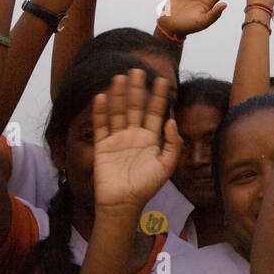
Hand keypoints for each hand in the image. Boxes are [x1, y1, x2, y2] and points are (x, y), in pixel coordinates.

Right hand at [91, 70, 180, 213]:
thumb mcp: (166, 166)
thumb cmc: (146, 186)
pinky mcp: (102, 146)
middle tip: (137, 70)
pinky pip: (101, 125)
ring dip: (118, 95)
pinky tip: (102, 97)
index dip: (159, 97)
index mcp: (151, 139)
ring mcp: (118, 139)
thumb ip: (173, 143)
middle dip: (137, 89)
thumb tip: (172, 120)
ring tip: (119, 77)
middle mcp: (134, 135)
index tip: (163, 79)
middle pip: (135, 107)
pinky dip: (101, 112)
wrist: (123, 203)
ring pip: (118, 112)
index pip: (156, 112)